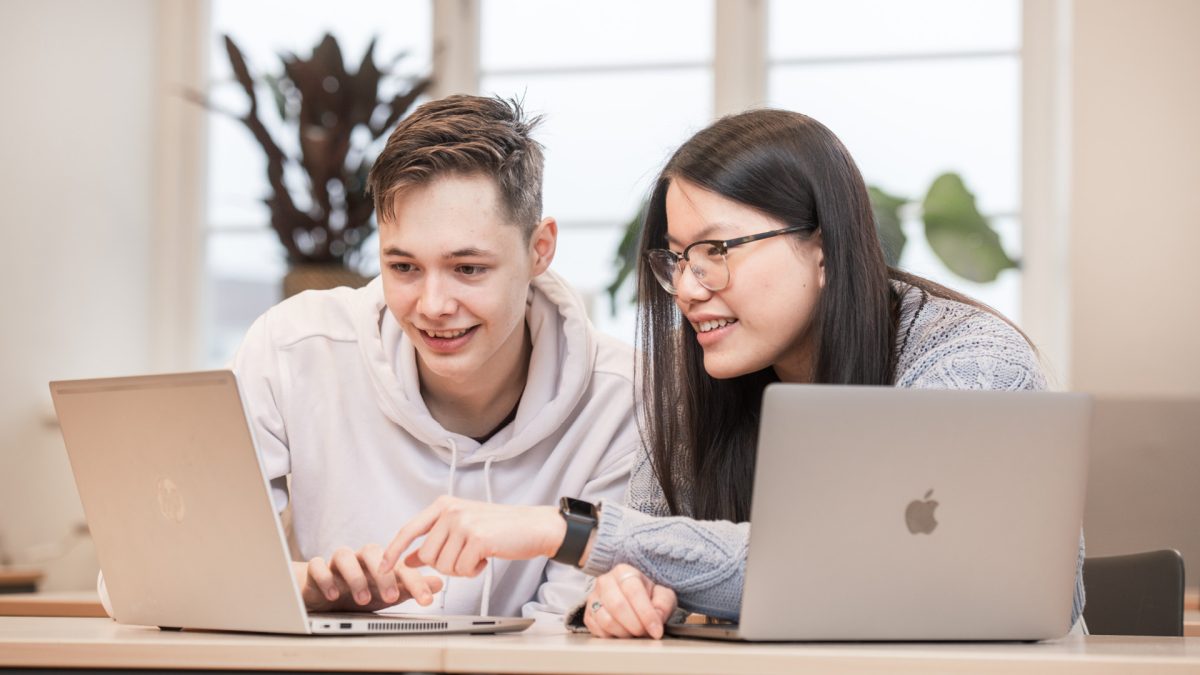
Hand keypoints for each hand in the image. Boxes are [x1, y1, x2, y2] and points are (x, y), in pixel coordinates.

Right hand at [292, 543, 443, 611]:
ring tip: (363, 599)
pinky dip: (325, 578)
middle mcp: (360, 558)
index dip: (415, 581)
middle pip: (373, 552)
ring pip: (344, 555)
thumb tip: (439, 583)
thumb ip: (410, 587)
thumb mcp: (388, 592)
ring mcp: (337, 562)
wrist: (323, 591)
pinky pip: (318, 566)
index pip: (401, 566)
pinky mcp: (316, 569)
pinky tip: (333, 595)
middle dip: (384, 575)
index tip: (426, 599)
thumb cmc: (359, 590)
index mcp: (381, 562)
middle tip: (391, 598)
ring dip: (355, 577)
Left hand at [379, 496, 566, 576]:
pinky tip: (487, 556)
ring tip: (478, 553)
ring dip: (460, 568)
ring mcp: (464, 523)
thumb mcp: (462, 528)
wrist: (533, 526)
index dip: (393, 550)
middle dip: (444, 565)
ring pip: (443, 566)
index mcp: (444, 505)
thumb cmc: (499, 528)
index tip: (382, 567)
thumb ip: (435, 539)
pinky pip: (462, 570)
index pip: (409, 530)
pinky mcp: (477, 538)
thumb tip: (407, 558)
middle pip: (426, 556)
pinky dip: (474, 570)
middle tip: (465, 556)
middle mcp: (451, 511)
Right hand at [584, 564, 676, 639]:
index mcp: (624, 572)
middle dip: (635, 625)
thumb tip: (657, 619)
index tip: (656, 630)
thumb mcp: (662, 595)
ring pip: (606, 620)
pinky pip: (597, 630)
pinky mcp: (588, 614)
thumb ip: (663, 604)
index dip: (646, 614)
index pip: (634, 592)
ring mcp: (593, 598)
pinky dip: (612, 636)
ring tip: (635, 633)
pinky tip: (623, 633)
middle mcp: (605, 581)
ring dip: (624, 633)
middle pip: (618, 606)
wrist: (631, 597)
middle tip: (645, 633)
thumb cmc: (646, 596)